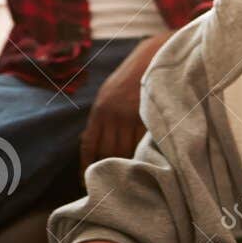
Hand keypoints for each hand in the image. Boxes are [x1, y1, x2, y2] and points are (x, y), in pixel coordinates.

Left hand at [81, 38, 162, 168]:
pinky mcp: (150, 116)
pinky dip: (145, 154)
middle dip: (108, 170)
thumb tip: (91, 142)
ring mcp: (132, 116)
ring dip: (129, 166)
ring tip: (131, 178)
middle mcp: (113, 114)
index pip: (89, 145)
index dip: (86, 166)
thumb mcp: (110, 94)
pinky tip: (148, 163)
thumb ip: (102, 118)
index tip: (87, 181)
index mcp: (99, 110)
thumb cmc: (132, 77)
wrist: (155, 56)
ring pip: (127, 150)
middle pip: (108, 152)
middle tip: (112, 185)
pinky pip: (145, 142)